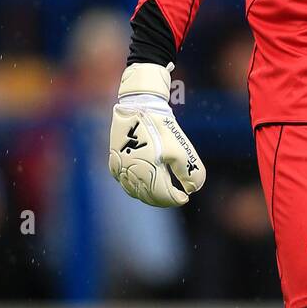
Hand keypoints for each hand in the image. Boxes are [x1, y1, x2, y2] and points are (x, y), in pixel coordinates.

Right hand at [108, 62, 205, 207]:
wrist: (138, 108)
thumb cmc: (162, 128)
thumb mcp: (182, 150)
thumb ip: (190, 173)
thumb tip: (191, 189)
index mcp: (147, 173)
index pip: (163, 196)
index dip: (176, 199)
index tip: (186, 196)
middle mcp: (130, 175)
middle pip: (150, 198)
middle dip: (165, 199)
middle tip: (177, 196)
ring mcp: (119, 171)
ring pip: (137, 193)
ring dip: (152, 196)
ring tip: (165, 191)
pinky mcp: (114, 165)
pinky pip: (127, 184)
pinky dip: (139, 189)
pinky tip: (148, 185)